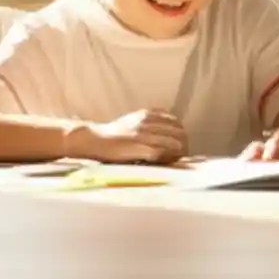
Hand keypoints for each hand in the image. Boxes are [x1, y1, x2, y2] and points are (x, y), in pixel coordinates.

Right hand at [70, 109, 186, 163]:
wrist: (94, 139)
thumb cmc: (114, 134)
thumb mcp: (134, 120)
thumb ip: (151, 122)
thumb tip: (168, 129)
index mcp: (148, 114)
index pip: (175, 122)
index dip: (180, 134)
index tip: (180, 144)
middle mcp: (148, 122)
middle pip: (179, 132)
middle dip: (183, 145)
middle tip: (181, 156)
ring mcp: (143, 134)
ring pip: (173, 142)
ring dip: (178, 153)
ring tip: (176, 162)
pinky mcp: (137, 147)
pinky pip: (161, 152)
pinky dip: (166, 158)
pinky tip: (166, 164)